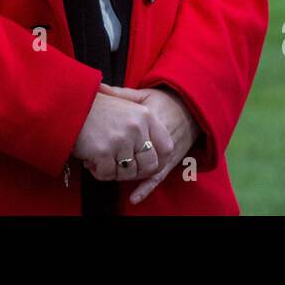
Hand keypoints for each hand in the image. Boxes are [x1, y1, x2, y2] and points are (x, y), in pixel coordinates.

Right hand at [71, 89, 174, 184]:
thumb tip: (158, 154)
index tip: (144, 164)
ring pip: (128, 172)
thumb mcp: (126, 107)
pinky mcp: (104, 152)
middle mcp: (137, 127)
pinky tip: (90, 159)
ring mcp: (121, 140)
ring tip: (101, 158)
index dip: (158, 160)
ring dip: (114, 171)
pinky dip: (98, 171)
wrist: (68, 104)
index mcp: (146, 116)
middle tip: (118, 164)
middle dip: (135, 171)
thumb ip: (144, 128)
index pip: (166, 147)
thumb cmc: (96, 108)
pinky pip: (108, 174)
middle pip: (149, 165)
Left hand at [94, 84, 199, 204]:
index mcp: (149, 121)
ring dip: (126, 175)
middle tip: (94, 163)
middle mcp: (158, 139)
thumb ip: (120, 93)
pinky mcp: (170, 163)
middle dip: (115, 161)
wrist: (192, 109)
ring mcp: (165, 153)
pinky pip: (157, 178)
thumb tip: (98, 85)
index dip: (109, 140)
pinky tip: (133, 198)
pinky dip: (145, 189)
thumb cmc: (163, 101)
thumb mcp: (142, 94)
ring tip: (108, 175)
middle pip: (134, 154)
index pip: (127, 133)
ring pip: (144, 169)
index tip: (93, 141)